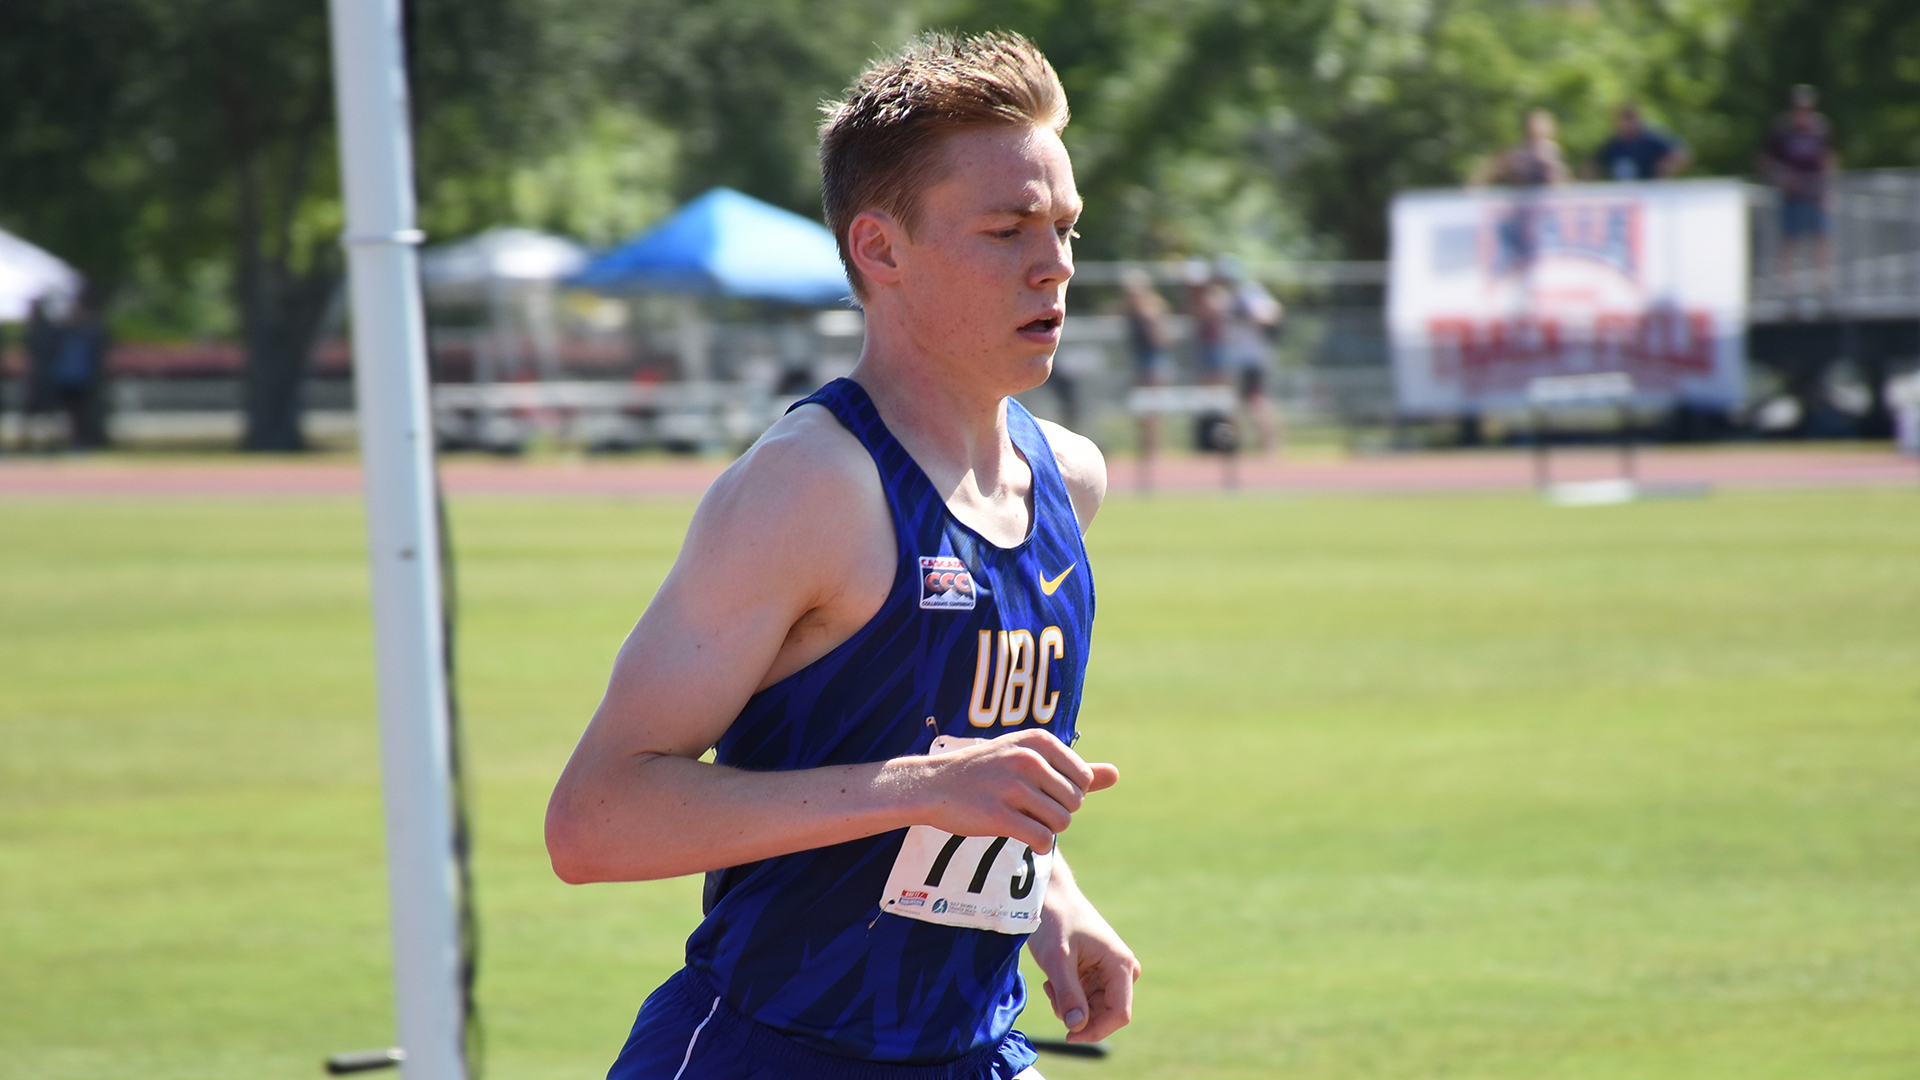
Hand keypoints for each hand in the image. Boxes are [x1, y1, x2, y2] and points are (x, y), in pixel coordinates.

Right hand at [914, 729, 1118, 854]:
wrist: (932, 785)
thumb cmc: (985, 771)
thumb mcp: (1028, 756)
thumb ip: (1074, 767)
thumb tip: (1117, 774)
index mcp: (1039, 740)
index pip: (1083, 779)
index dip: (1067, 793)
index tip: (1041, 792)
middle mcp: (1028, 758)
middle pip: (1075, 802)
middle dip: (1058, 813)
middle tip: (1030, 810)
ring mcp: (1012, 786)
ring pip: (1061, 823)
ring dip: (1047, 830)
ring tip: (1024, 821)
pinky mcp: (998, 815)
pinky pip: (1041, 840)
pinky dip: (1037, 846)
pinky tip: (1023, 839)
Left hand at [1029, 859, 1139, 1042]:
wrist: (1049, 895)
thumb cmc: (1054, 920)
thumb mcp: (1057, 960)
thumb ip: (1068, 994)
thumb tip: (1077, 1026)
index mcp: (1119, 964)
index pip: (1119, 1013)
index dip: (1096, 1030)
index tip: (1068, 1035)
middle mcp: (1120, 968)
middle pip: (1106, 1013)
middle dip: (1078, 1013)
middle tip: (1052, 994)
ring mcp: (1109, 970)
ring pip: (1094, 1008)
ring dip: (1070, 1005)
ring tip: (1051, 984)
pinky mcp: (1096, 971)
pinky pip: (1087, 998)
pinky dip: (1068, 996)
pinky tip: (1053, 980)